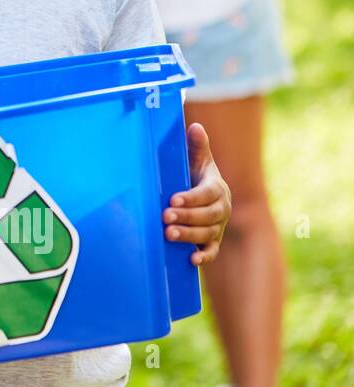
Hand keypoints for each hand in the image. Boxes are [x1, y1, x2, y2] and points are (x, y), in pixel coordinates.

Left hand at [164, 122, 231, 265]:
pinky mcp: (212, 242)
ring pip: (207, 234)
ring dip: (189, 236)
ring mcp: (217, 227)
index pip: (207, 193)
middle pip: (208, 216)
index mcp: (216, 188)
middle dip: (187, 217)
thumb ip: (197, 146)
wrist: (205, 197)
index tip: (173, 199)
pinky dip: (204, 257)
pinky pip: (212, 251)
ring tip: (168, 234)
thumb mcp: (197, 159)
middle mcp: (220, 209)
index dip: (192, 197)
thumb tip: (195, 126)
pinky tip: (191, 260)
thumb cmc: (196, 175)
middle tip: (165, 217)